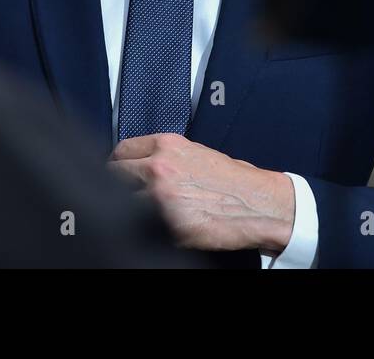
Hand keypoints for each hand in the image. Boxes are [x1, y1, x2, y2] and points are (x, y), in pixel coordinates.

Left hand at [109, 133, 295, 252]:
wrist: (260, 205)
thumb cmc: (236, 182)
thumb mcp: (199, 153)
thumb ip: (167, 156)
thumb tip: (143, 164)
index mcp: (167, 146)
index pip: (122, 150)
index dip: (117, 163)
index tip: (117, 171)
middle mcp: (160, 167)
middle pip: (113, 174)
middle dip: (116, 184)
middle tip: (123, 194)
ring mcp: (160, 197)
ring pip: (120, 201)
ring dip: (126, 207)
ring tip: (138, 213)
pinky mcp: (167, 225)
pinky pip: (139, 226)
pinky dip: (142, 227)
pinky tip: (153, 226)